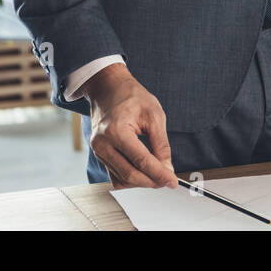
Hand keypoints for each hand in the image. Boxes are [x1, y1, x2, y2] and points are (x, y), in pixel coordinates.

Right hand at [78, 63, 176, 188]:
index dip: (159, 174)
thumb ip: (161, 144)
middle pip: (130, 174)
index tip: (173, 181)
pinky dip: (131, 178)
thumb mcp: (154, 115)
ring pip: (121, 179)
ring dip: (142, 181)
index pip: (141, 161)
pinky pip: (114, 175)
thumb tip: (167, 168)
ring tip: (158, 175)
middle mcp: (102, 143)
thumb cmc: (131, 96)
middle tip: (168, 180)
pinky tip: (144, 172)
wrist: (109, 88)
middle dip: (152, 181)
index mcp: (116, 130)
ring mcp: (98, 150)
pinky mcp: (99, 154)